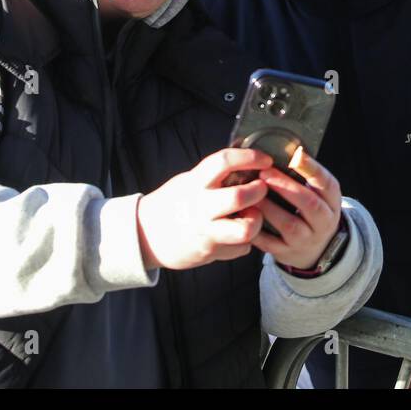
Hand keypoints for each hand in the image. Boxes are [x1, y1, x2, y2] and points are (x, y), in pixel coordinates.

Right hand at [136, 148, 271, 270]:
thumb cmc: (172, 204)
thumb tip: (245, 165)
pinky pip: (240, 249)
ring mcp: (205, 231)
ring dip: (256, 221)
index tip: (265, 159)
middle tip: (262, 188)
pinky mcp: (210, 252)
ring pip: (246, 229)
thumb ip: (212, 177)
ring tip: (252, 215)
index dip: (249, 157)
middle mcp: (200, 207)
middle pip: (239, 197)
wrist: (146, 236)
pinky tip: (237, 234)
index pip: (224, 162)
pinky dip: (245, 242)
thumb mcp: (187, 182)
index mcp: (194, 183)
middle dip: (259, 191)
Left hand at [249, 151, 341, 271]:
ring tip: (252, 193)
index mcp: (331, 201)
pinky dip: (258, 231)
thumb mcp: (318, 193)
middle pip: (308, 204)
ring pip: (290, 225)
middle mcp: (323, 221)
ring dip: (270, 208)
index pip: (326, 183)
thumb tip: (287, 148)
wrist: (316, 248)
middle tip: (265, 172)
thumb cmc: (311, 210)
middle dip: (285, 186)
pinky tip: (245, 216)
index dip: (311, 169)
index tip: (295, 155)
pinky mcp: (288, 252)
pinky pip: (272, 244)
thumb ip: (306, 175)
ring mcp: (307, 239)